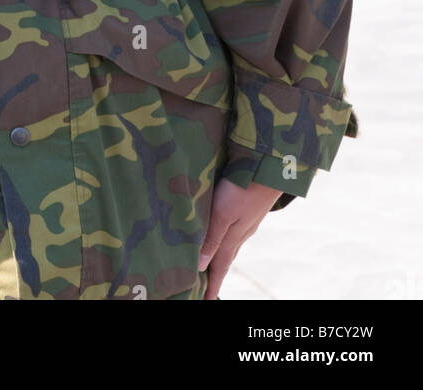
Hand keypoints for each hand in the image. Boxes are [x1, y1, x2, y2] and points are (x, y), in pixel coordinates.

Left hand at [198, 177, 281, 298]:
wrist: (268, 168)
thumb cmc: (242, 190)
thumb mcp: (222, 214)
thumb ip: (212, 238)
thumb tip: (201, 266)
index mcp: (233, 238)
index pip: (219, 267)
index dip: (211, 285)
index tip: (206, 301)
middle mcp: (241, 234)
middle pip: (226, 260)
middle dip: (216, 276)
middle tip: (208, 291)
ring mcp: (247, 223)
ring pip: (231, 246)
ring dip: (221, 259)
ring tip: (213, 268)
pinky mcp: (249, 210)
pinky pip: (235, 234)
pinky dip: (227, 242)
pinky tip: (225, 237)